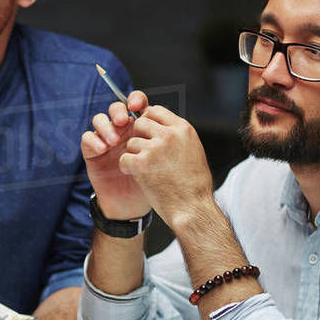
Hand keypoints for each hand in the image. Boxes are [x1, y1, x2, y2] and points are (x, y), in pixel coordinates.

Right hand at [81, 91, 151, 220]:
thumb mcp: (161, 159)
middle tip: (123, 121)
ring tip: (114, 141)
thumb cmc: (150, 182)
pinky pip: (88, 138)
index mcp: (140, 128)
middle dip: (118, 111)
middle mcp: (122, 131)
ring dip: (106, 126)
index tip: (138, 106)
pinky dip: (94, 140)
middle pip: (116, 108)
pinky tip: (102, 149)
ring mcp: (106, 140)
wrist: (133, 205)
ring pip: (100, 119)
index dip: (135, 99)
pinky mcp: (92, 152)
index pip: (136, 104)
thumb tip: (169, 121)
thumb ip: (162, 140)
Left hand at [114, 101, 214, 230]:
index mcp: (183, 129)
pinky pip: (124, 159)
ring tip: (147, 170)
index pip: (156, 111)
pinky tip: (139, 176)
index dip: (148, 121)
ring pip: (131, 143)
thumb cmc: (194, 185)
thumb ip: (177, 137)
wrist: (192, 208)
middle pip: (140, 123)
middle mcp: (169, 135)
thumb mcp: (193, 151)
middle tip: (145, 154)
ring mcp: (154, 149)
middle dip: (139, 137)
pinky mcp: (141, 164)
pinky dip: (128, 169)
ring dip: (135, 156)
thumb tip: (161, 128)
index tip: (148, 134)